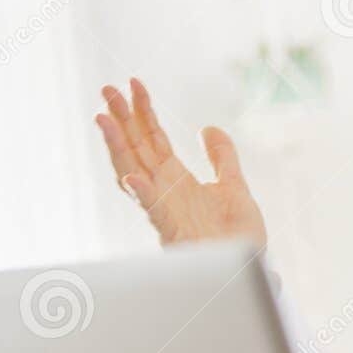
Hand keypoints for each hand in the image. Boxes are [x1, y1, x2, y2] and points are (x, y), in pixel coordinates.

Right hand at [95, 78, 266, 246]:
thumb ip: (222, 157)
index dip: (143, 111)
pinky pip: (153, 212)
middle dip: (121, 120)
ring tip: (103, 119)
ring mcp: (164, 211)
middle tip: (106, 89)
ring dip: (117, 147)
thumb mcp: (235, 187)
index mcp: (176, 180)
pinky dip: (142, 194)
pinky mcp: (172, 233)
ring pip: (132, 173)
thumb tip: (208, 127)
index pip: (153, 139)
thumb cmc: (238, 236)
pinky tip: (132, 176)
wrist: (249, 271)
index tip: (133, 82)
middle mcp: (164, 191)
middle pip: (135, 149)